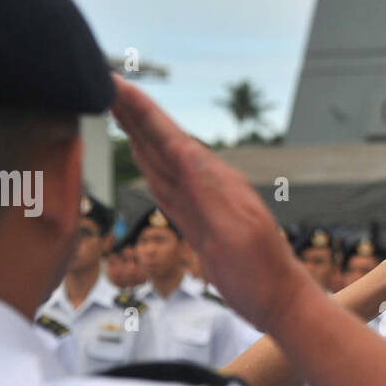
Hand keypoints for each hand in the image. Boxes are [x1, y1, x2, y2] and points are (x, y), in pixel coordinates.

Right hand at [110, 75, 308, 330]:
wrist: (280, 303)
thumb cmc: (261, 275)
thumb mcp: (234, 234)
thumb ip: (209, 194)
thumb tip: (186, 152)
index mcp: (214, 183)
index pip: (171, 139)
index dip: (143, 112)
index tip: (117, 83)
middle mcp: (207, 186)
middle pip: (162, 143)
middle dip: (134, 113)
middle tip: (105, 82)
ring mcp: (203, 204)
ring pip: (162, 161)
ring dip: (139, 135)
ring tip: (117, 109)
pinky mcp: (198, 223)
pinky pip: (168, 189)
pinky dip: (151, 170)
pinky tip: (143, 160)